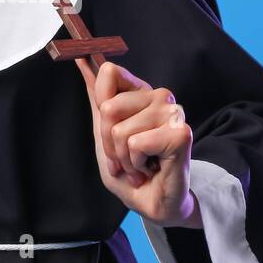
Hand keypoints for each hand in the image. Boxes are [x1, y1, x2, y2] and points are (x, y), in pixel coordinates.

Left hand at [75, 60, 200, 227]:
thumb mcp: (105, 135)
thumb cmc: (131, 171)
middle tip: (127, 157)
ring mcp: (172, 113)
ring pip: (121, 131)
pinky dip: (137, 163)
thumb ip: (97, 98)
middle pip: (108, 108)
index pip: (109, 72)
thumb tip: (81, 59)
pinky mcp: (181, 133)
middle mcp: (158, 97)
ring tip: (140, 164)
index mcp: (140, 93)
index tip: (109, 129)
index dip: (100, 104)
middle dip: (109, 143)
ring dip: (124, 158)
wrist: (155, 203)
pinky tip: (151, 168)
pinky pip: (137, 144)